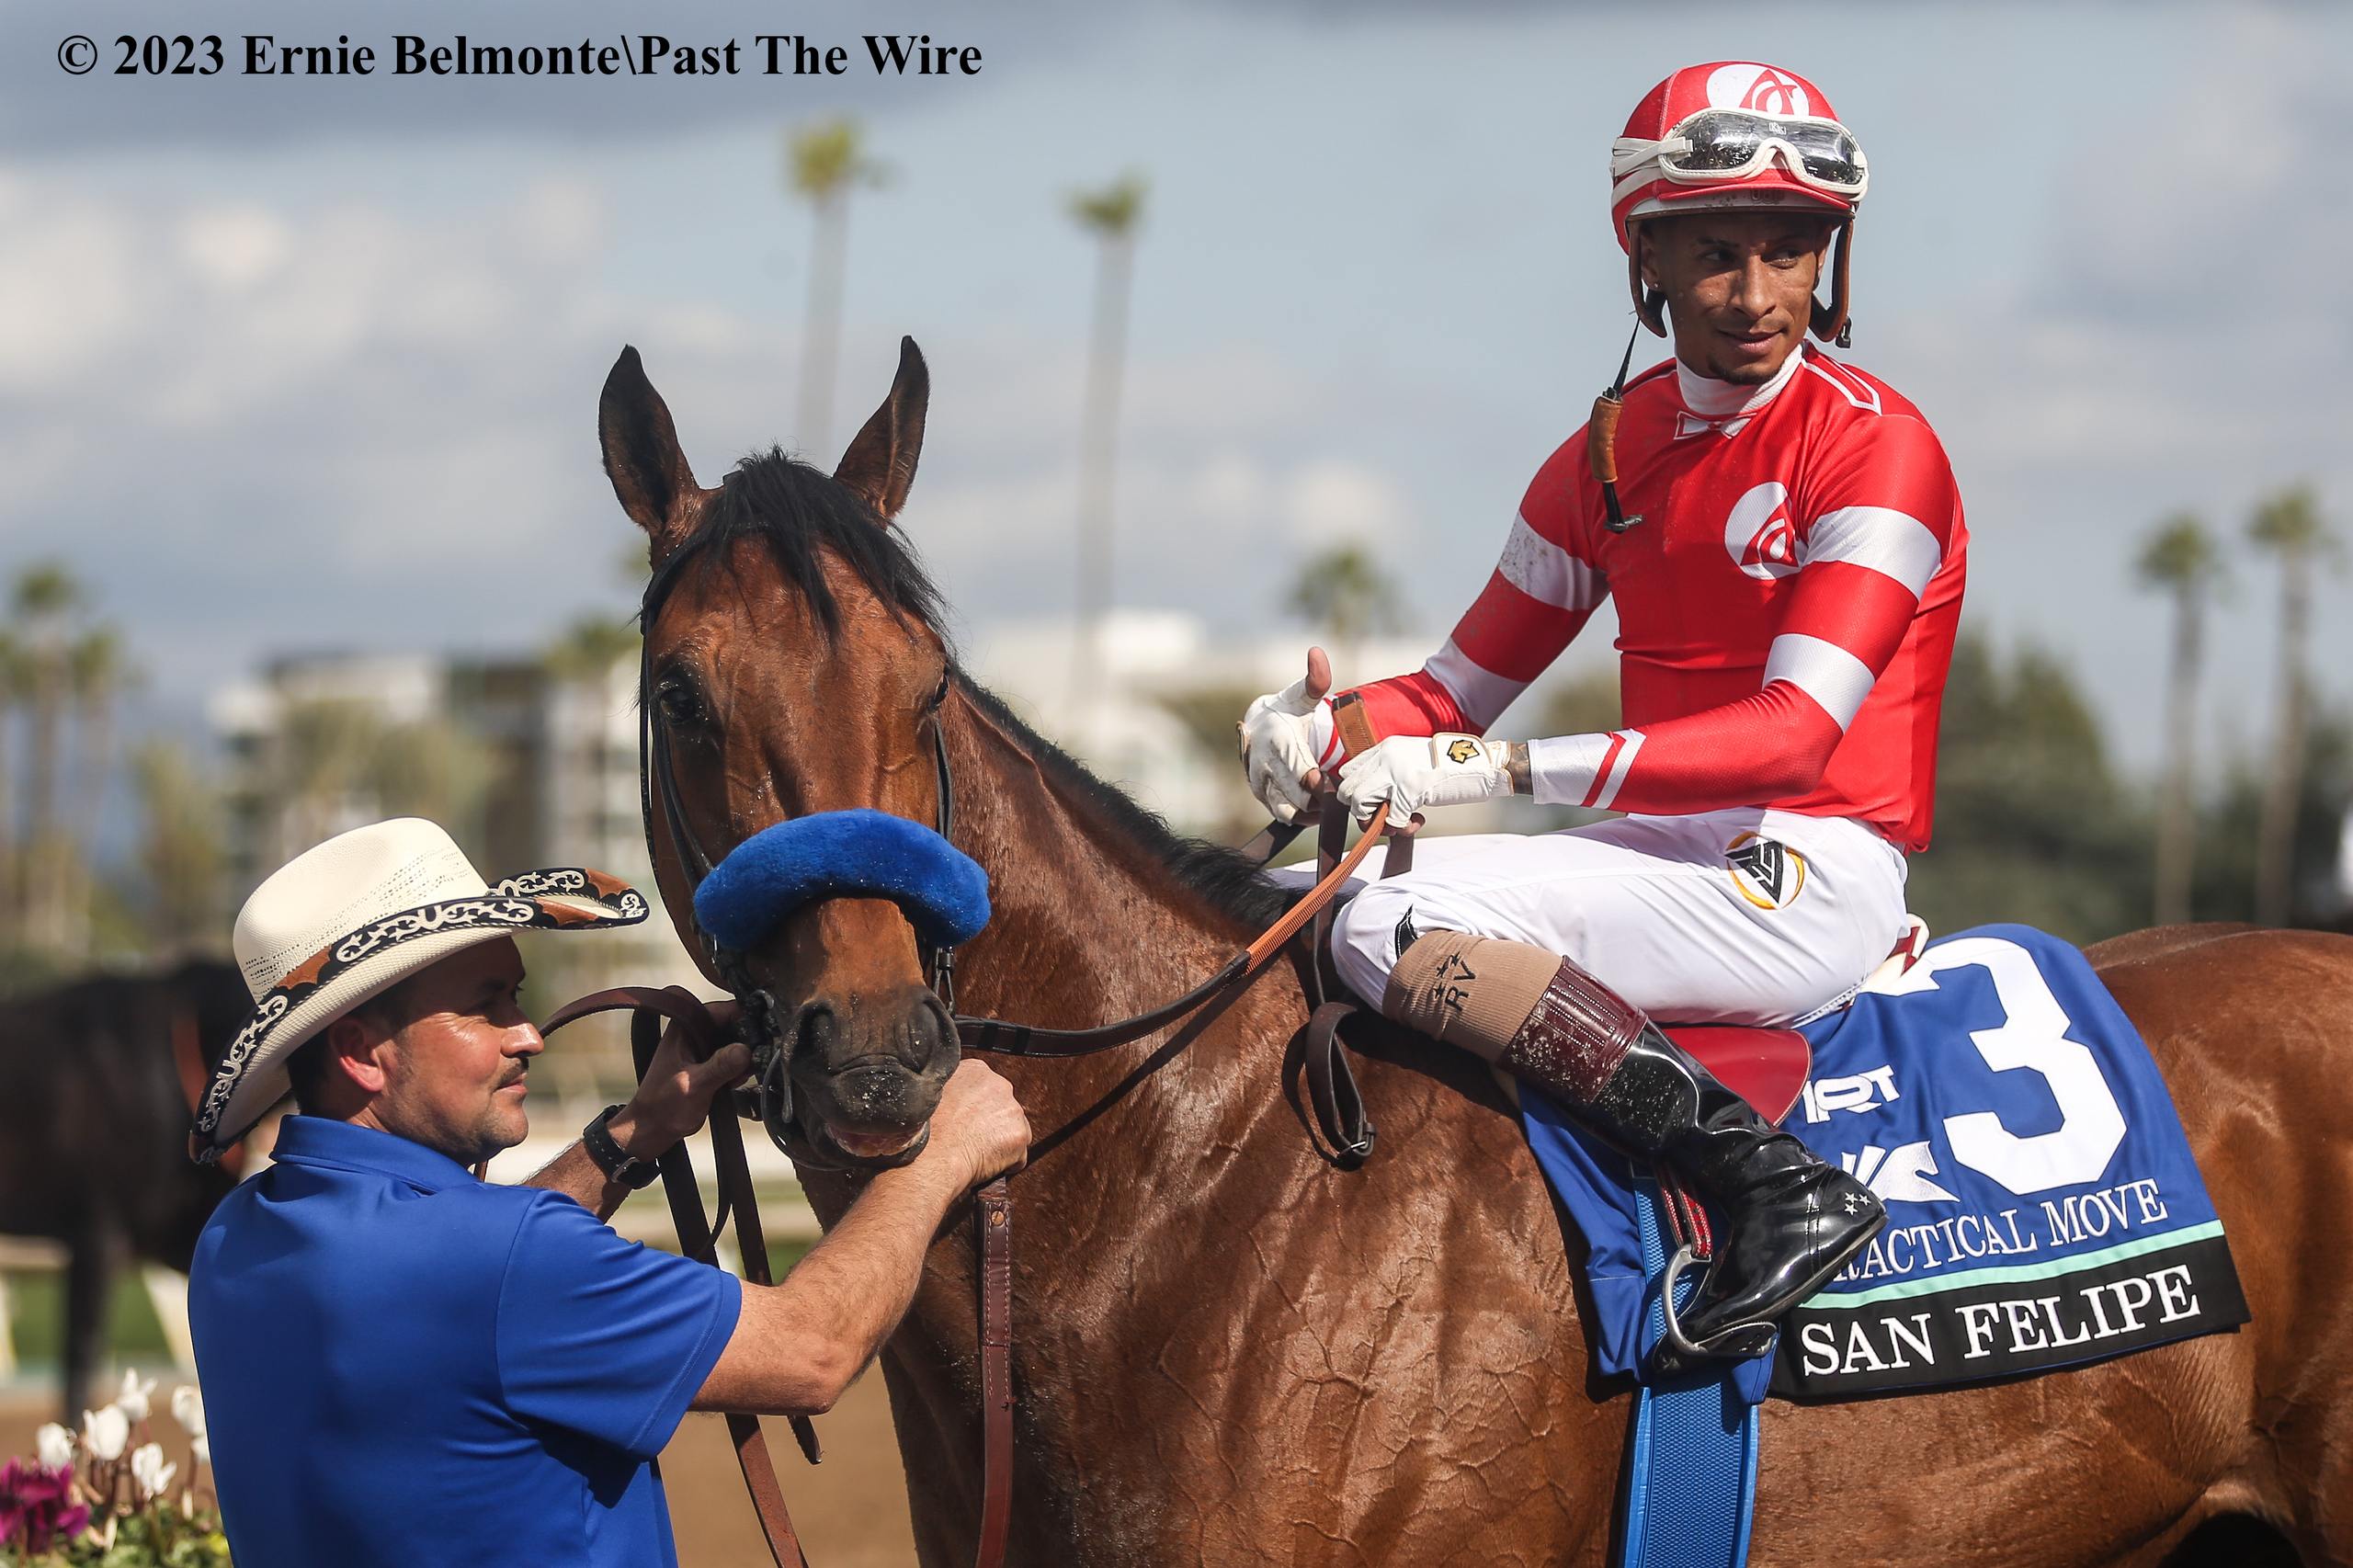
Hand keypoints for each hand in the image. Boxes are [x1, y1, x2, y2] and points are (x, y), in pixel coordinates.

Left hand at [620, 1012, 753, 1156]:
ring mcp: (703, 1047)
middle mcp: (695, 1031)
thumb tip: (746, 1050)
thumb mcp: (694, 1085)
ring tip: (739, 1077)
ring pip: (738, 1042)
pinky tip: (736, 1083)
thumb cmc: (663, 1106)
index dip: (746, 1018)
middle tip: (752, 1062)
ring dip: (746, 1058)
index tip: (764, 1034)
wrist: (653, 1129)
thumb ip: (720, 1066)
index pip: (724, 1010)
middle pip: (735, 1024)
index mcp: (685, 1026)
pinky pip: (734, 1058)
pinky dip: (741, 1068)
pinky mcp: (710, 1063)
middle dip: (748, 1042)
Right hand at [915, 1059, 1030, 1189]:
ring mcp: (1012, 1110)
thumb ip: (952, 1088)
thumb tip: (954, 1097)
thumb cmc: (926, 1130)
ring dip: (1000, 1141)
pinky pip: (1019, 1154)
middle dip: (991, 1122)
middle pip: (1003, 1107)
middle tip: (971, 1137)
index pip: (986, 1088)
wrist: (932, 1155)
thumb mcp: (933, 1093)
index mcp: (976, 1070)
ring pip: (1013, 1129)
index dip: (976, 1107)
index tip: (966, 1119)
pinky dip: (1007, 1163)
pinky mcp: (1020, 1135)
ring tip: (977, 1152)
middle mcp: (999, 1084)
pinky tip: (986, 1164)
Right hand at [1239, 647, 1336, 823]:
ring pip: (1286, 810)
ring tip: (1330, 803)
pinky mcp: (1261, 796)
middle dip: (1321, 799)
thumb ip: (1315, 680)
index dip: (1320, 783)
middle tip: (1339, 793)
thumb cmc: (1288, 711)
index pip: (1300, 772)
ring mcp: (1259, 783)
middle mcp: (1263, 764)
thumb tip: (1317, 653)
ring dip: (1311, 812)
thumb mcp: (1302, 696)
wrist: (1259, 726)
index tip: (1335, 781)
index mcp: (1277, 741)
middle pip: (1296, 796)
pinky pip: (1281, 815)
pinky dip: (1302, 817)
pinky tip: (1318, 808)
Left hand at [1337, 733, 1513, 828]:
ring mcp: (1396, 772)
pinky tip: (1417, 821)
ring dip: (1376, 822)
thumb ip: (1392, 773)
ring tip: (1399, 824)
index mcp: (1386, 748)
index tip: (1375, 804)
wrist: (1482, 763)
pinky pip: (1390, 820)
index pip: (1348, 771)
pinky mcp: (1410, 789)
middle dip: (1362, 811)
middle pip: (1347, 789)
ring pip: (1359, 804)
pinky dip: (1401, 829)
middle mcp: (1386, 757)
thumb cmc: (1453, 766)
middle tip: (1384, 818)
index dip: (1357, 793)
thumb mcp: (1414, 761)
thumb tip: (1376, 800)